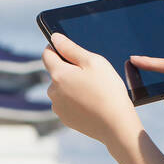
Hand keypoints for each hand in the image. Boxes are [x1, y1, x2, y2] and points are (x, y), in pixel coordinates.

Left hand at [42, 32, 142, 147]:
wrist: (116, 125)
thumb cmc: (108, 90)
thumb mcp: (94, 62)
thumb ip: (71, 48)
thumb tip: (55, 38)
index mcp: (58, 74)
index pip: (47, 54)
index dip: (57, 48)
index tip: (69, 49)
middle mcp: (52, 92)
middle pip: (56, 72)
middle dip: (69, 69)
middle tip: (91, 74)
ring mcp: (58, 107)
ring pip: (62, 89)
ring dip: (73, 86)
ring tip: (94, 90)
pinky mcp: (65, 118)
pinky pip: (67, 103)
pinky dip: (76, 100)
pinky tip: (92, 103)